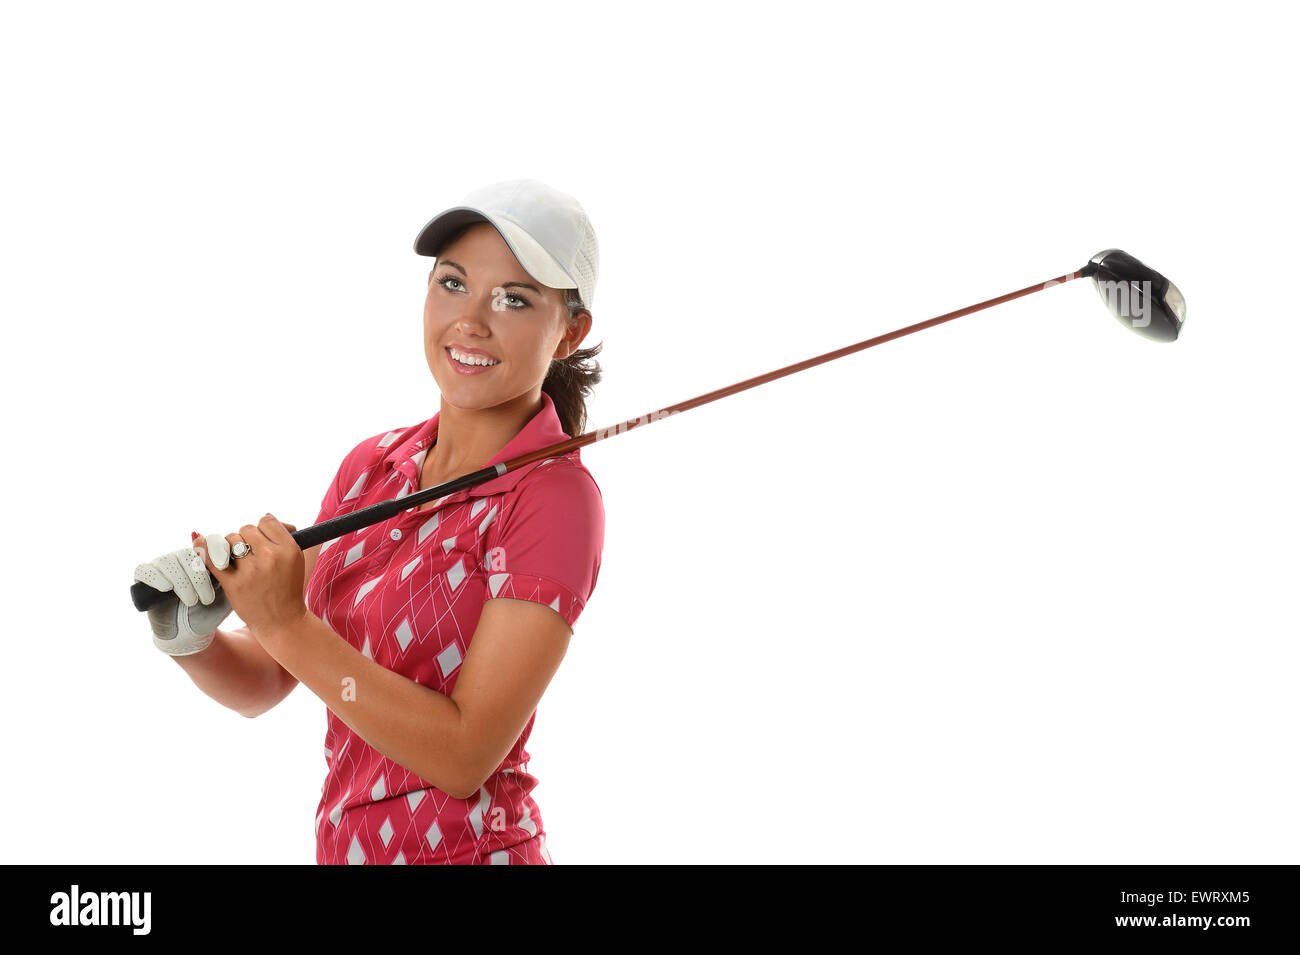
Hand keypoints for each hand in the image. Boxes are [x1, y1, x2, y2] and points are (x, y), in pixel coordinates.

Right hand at [133, 535, 234, 655]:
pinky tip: (167, 588)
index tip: (224, 564)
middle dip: (198, 576)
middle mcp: (180, 558)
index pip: (205, 542)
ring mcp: (161, 567)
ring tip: (192, 601)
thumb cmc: (213, 611)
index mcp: (200, 556)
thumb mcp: (229, 591)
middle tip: (207, 598)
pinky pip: (144, 570)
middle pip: (186, 553)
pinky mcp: (144, 579)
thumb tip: (242, 550)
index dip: (214, 548)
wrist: (193, 633)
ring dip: (181, 581)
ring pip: (167, 561)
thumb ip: (236, 572)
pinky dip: (155, 577)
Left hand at [193, 514, 304, 641]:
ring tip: (237, 561)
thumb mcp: (296, 560)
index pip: (266, 521)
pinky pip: (212, 559)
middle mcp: (270, 557)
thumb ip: (284, 536)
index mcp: (289, 549)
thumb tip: (267, 516)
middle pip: (246, 529)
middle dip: (245, 538)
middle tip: (250, 555)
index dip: (262, 529)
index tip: (262, 540)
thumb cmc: (287, 588)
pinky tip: (198, 542)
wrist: (282, 621)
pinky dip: (203, 549)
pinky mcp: (233, 584)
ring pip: (230, 540)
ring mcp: (251, 571)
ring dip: (230, 547)